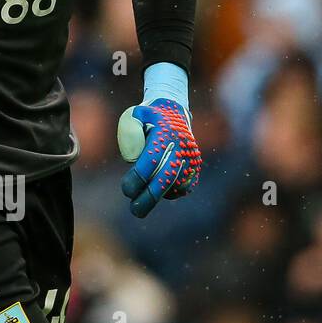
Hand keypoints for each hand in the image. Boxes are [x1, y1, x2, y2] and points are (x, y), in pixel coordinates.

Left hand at [117, 98, 201, 218]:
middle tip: (135, 210)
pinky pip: (184, 187)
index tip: (127, 190)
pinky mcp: (195, 167)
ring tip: (143, 193)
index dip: (137, 180)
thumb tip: (134, 159)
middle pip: (165, 179)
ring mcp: (191, 158)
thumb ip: (129, 133)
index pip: (149, 163)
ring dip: (158, 194)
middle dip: (149, 198)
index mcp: (164, 134)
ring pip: (175, 186)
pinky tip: (158, 188)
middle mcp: (181, 147)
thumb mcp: (133, 117)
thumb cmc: (147, 118)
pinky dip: (170, 192)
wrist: (174, 112)